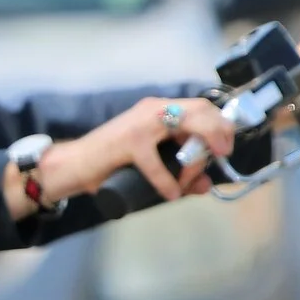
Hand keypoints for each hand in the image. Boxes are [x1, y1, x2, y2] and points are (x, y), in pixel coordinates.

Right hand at [6, 96, 233, 219]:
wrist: (74, 165)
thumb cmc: (112, 164)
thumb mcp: (152, 166)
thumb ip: (178, 173)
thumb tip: (205, 184)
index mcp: (158, 110)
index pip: (200, 106)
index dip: (220, 124)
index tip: (226, 147)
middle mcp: (152, 110)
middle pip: (200, 110)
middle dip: (218, 132)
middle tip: (221, 155)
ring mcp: (140, 124)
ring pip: (185, 127)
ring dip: (194, 158)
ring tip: (187, 181)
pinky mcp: (128, 143)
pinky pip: (158, 164)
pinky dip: (168, 182)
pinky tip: (171, 193)